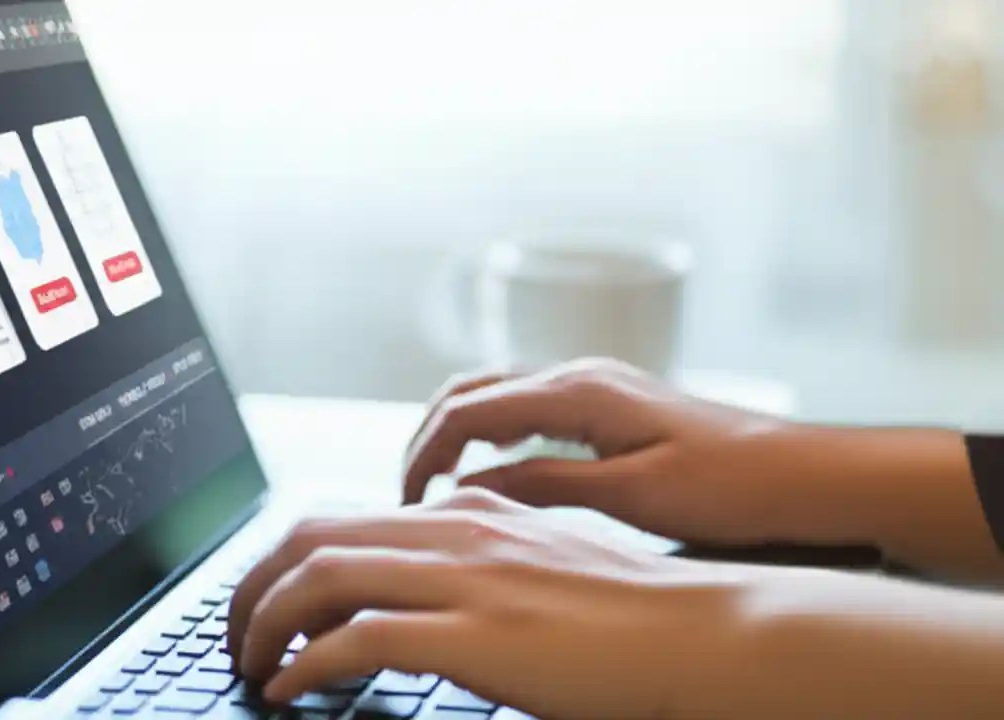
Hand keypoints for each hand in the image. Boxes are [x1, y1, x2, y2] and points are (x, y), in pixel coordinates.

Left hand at [228, 489, 744, 718]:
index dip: (285, 561)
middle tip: (237, 634)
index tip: (266, 604)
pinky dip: (307, 664)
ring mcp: (462, 579)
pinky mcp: (472, 634)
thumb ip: (480, 557)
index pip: (342, 520)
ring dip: (265, 623)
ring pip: (319, 577)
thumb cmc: (628, 611)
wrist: (695, 633)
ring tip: (251, 663)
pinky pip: (356, 639)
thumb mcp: (540, 562)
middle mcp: (453, 532)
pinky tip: (291, 689)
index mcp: (466, 515)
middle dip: (254, 586)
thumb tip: (427, 576)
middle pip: (312, 537)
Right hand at [404, 359, 793, 544]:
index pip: (471, 411)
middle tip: (407, 491)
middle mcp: (579, 376)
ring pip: (497, 394)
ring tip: (435, 483)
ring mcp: (594, 386)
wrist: (802, 475)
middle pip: (473, 390)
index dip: (426, 452)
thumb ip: (548, 484)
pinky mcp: (607, 405)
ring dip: (457, 431)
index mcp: (579, 392)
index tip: (405, 500)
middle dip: (429, 434)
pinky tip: (491, 470)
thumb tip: (474, 485)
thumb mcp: (632, 496)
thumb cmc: (731, 487)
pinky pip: (528, 408)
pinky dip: (491, 434)